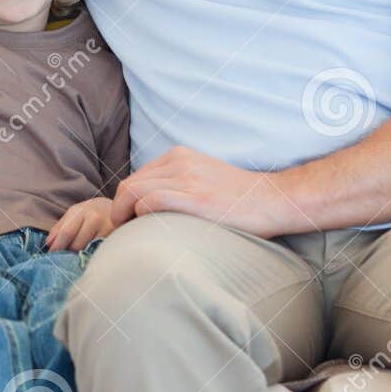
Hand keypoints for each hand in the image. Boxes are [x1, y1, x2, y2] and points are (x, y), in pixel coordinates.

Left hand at [46, 196, 115, 251]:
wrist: (120, 207)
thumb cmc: (93, 212)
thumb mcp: (75, 213)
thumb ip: (60, 227)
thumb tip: (48, 244)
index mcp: (82, 211)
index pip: (66, 232)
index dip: (57, 247)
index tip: (51, 256)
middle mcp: (96, 218)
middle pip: (77, 245)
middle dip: (69, 254)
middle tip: (66, 259)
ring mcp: (109, 228)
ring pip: (88, 251)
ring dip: (81, 257)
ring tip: (80, 256)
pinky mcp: (118, 238)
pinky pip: (101, 253)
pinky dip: (94, 257)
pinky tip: (92, 256)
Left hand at [108, 147, 285, 236]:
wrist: (273, 200)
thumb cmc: (240, 198)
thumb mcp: (203, 179)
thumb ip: (178, 184)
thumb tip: (150, 206)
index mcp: (179, 156)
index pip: (136, 177)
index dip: (124, 201)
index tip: (125, 221)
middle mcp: (179, 162)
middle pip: (129, 184)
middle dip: (117, 209)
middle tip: (119, 231)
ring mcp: (186, 178)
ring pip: (133, 191)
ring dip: (122, 215)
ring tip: (125, 235)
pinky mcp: (195, 197)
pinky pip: (150, 201)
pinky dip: (137, 216)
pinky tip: (141, 231)